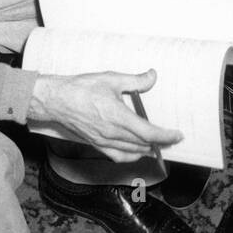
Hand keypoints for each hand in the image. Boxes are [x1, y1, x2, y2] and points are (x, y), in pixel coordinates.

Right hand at [28, 68, 182, 162]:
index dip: (165, 136)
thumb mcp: (111, 79)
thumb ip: (135, 80)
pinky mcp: (96, 143)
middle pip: (143, 144)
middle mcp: (112, 133)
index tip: (177, 135)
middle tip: (172, 138)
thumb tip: (152, 76)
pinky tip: (137, 152)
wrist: (56, 100)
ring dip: (147, 150)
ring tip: (158, 145)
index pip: (148, 133)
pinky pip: (118, 156)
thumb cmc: (81, 88)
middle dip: (160, 142)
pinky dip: (131, 155)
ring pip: (132, 152)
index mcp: (118, 117)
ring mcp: (103, 141)